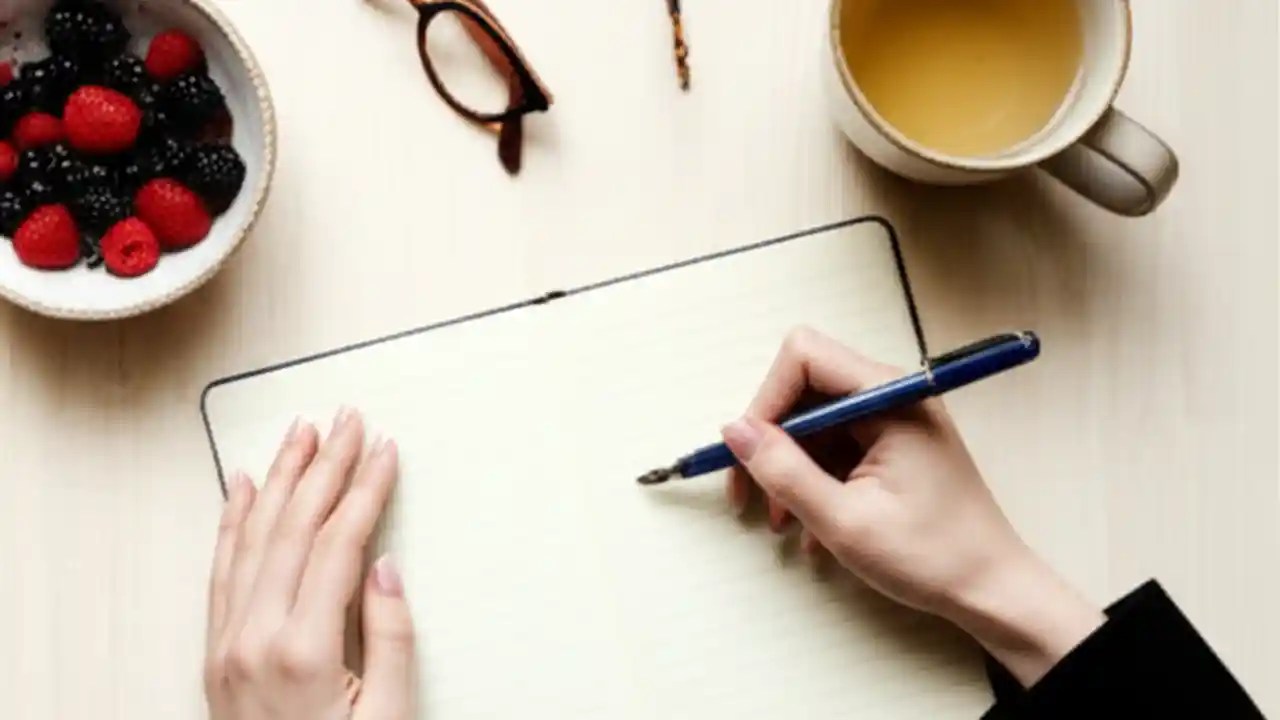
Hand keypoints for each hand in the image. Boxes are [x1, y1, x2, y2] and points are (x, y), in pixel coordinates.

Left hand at [205, 409, 415, 719]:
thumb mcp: (389, 719)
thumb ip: (391, 640)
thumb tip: (384, 570)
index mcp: (302, 651)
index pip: (338, 543)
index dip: (365, 489)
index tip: (384, 450)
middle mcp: (254, 637)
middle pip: (294, 526)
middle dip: (326, 465)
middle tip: (347, 420)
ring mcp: (228, 642)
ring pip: (254, 536)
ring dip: (281, 478)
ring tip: (302, 434)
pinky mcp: (217, 651)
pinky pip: (222, 567)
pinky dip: (233, 520)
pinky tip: (245, 486)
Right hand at [723, 328, 1103, 685]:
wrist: (992, 591)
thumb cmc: (932, 556)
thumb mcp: (843, 520)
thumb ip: (783, 471)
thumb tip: (733, 430)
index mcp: (890, 397)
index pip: (804, 357)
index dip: (766, 401)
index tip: (750, 454)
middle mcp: (892, 395)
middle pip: (804, 389)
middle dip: (772, 442)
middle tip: (752, 496)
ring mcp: (893, 420)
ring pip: (813, 422)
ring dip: (789, 469)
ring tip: (783, 522)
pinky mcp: (892, 446)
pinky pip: (834, 446)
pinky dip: (812, 482)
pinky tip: (811, 528)